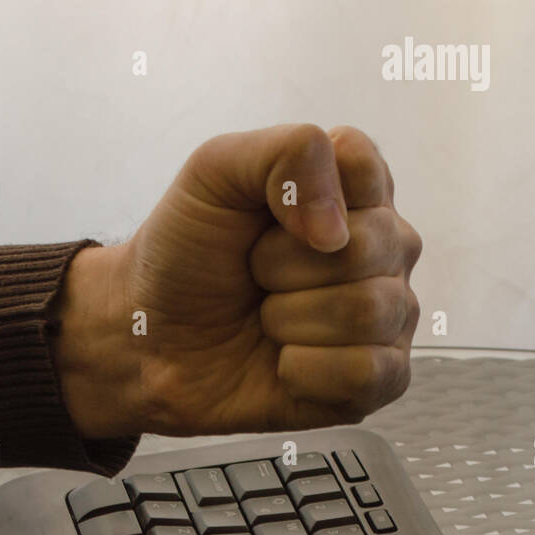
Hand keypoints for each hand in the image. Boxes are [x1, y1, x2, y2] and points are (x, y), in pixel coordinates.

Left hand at [54, 123, 421, 440]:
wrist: (149, 340)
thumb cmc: (185, 257)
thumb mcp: (214, 173)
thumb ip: (286, 153)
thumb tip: (337, 231)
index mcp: (354, 192)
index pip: (365, 167)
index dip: (301, 196)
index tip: (264, 218)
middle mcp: (382, 252)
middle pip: (369, 247)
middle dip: (284, 266)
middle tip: (255, 276)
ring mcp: (385, 318)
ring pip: (370, 311)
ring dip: (291, 320)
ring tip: (266, 320)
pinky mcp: (374, 380)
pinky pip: (370, 373)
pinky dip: (308, 371)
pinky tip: (283, 365)